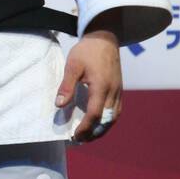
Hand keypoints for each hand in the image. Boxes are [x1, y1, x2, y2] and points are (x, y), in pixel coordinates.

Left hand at [55, 26, 121, 144]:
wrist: (105, 37)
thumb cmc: (87, 50)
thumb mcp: (73, 66)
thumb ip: (67, 86)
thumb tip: (60, 105)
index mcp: (101, 87)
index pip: (94, 114)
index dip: (85, 128)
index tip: (74, 136)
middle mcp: (113, 91)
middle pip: (106, 121)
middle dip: (93, 133)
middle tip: (79, 140)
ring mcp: (118, 91)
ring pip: (113, 117)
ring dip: (102, 129)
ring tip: (88, 136)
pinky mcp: (119, 89)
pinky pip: (116, 111)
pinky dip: (108, 121)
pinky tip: (99, 123)